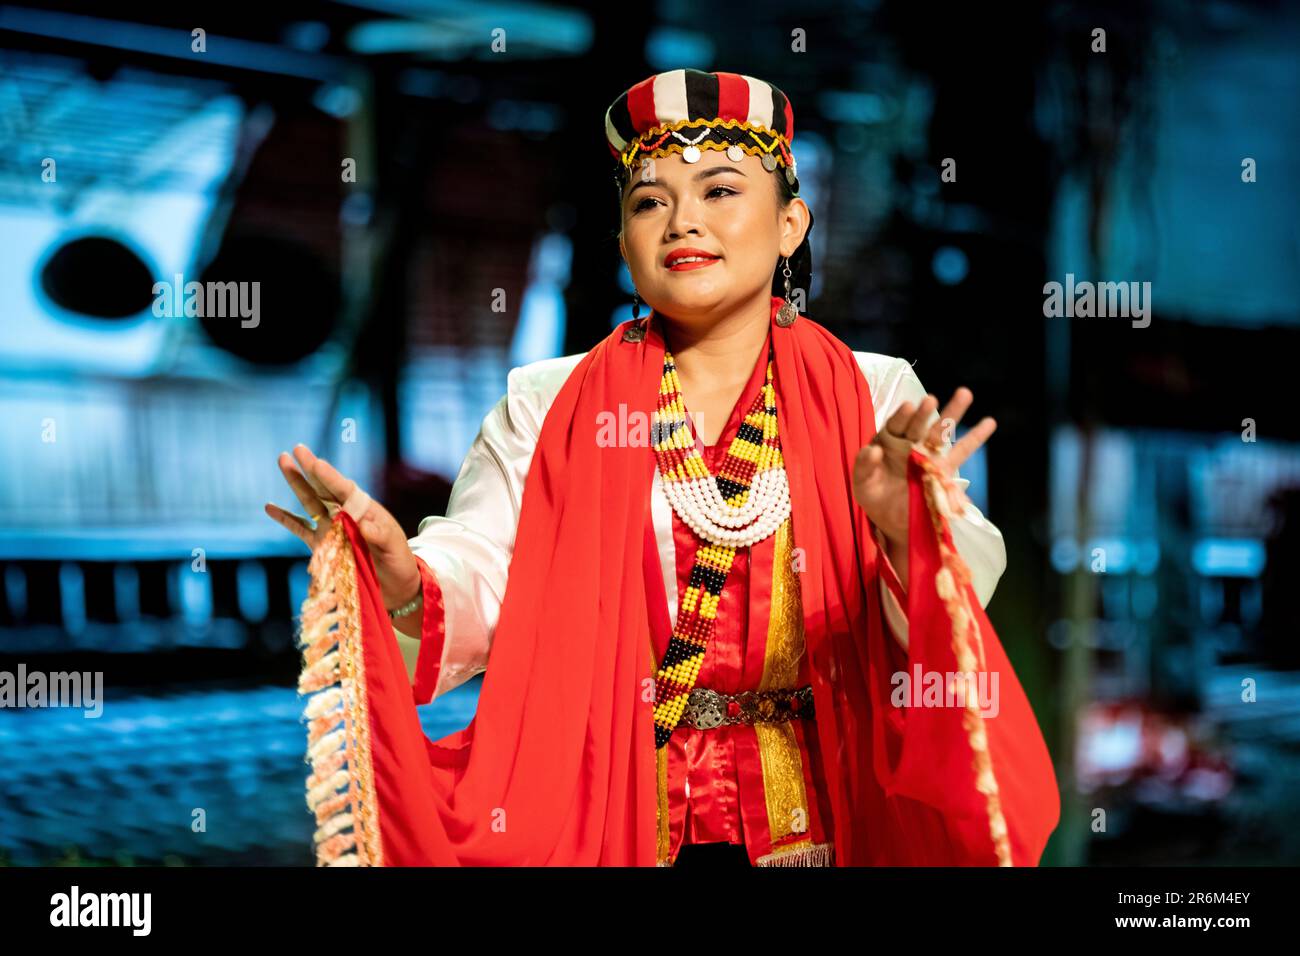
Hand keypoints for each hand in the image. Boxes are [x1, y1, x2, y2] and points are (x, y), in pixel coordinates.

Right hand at [264, 444, 421, 611]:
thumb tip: (362, 525)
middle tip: (296, 448)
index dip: (330, 477)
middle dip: (309, 468)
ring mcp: (331, 528)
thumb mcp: (395, 547)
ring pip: (309, 502)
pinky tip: (269, 506)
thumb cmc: (399, 561)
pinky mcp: (321, 545)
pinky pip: (299, 530)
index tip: (316, 462)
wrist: (395, 585)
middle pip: (324, 488)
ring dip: (296, 483)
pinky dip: (284, 519)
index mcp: (365, 510)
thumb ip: (380, 536)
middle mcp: (345, 515)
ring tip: (283, 461)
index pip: (345, 490)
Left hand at [852, 387, 995, 545]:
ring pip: (941, 432)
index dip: (902, 417)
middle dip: (924, 413)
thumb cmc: (875, 496)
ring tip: (964, 393)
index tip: (909, 407)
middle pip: (918, 425)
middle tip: (930, 400)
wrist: (893, 521)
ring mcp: (928, 455)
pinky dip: (975, 438)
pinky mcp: (944, 470)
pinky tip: (989, 423)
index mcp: (888, 442)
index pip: (895, 426)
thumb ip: (863, 466)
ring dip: (952, 414)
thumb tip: (872, 450)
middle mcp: (909, 444)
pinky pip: (961, 452)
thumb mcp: (863, 484)